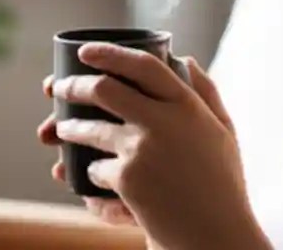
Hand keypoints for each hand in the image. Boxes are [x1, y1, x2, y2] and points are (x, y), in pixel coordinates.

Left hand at [50, 44, 269, 249]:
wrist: (215, 235)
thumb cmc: (222, 186)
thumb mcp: (223, 134)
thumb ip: (205, 93)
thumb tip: (185, 59)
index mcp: (188, 105)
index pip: (143, 64)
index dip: (110, 53)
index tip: (86, 51)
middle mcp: (164, 121)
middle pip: (104, 89)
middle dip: (74, 85)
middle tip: (59, 88)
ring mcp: (143, 149)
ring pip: (88, 128)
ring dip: (68, 128)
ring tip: (62, 130)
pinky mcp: (128, 179)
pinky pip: (95, 169)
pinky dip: (90, 175)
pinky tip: (90, 179)